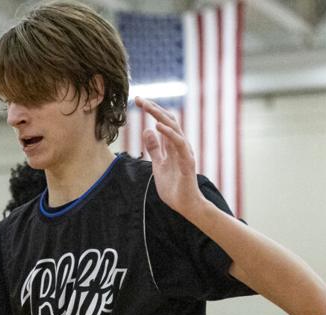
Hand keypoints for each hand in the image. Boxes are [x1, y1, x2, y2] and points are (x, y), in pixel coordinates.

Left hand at [136, 97, 202, 218]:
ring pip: (174, 128)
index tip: (138, 101)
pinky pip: (178, 143)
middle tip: (139, 98)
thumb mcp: (158, 165)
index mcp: (173, 144)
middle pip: (168, 120)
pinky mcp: (186, 161)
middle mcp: (180, 144)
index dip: (152, 111)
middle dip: (153, 108)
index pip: (163, 122)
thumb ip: (154, 149)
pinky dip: (168, 134)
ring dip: (159, 116)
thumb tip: (147, 131)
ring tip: (146, 107)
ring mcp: (184, 152)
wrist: (185, 204)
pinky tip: (157, 126)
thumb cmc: (173, 186)